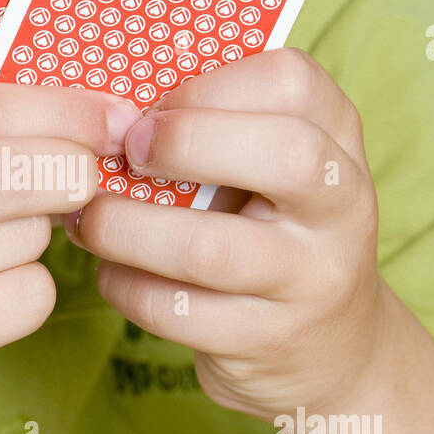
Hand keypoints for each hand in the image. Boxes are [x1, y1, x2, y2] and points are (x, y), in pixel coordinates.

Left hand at [67, 49, 387, 420]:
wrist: (332, 350)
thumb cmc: (273, 232)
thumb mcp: (270, 170)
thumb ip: (215, 127)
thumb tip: (110, 109)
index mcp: (339, 139)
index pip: (293, 82)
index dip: (210, 86)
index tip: (154, 107)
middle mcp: (343, 206)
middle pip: (285, 154)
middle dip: (185, 142)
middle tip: (124, 153)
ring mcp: (312, 280)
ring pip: (209, 249)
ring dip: (125, 228)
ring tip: (90, 218)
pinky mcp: (268, 341)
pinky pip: (177, 309)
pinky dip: (125, 286)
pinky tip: (112, 271)